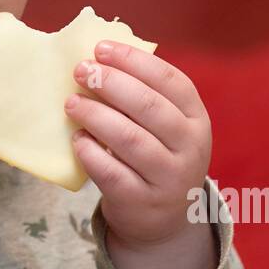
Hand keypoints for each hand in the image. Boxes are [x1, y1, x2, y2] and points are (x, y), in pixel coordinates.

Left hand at [65, 40, 211, 249]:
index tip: (100, 48)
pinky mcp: (143, 202)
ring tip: (71, 103)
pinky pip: (113, 173)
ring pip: (130, 139)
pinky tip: (77, 139)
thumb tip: (97, 59)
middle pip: (149, 106)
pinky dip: (91, 152)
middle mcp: (190, 147)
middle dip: (110, 83)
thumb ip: (142, 96)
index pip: (170, 80)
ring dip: (96, 116)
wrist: (164, 220)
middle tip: (80, 71)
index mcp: (196, 118)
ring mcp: (170, 178)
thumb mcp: (165, 127)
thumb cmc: (156, 156)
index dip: (134, 61)